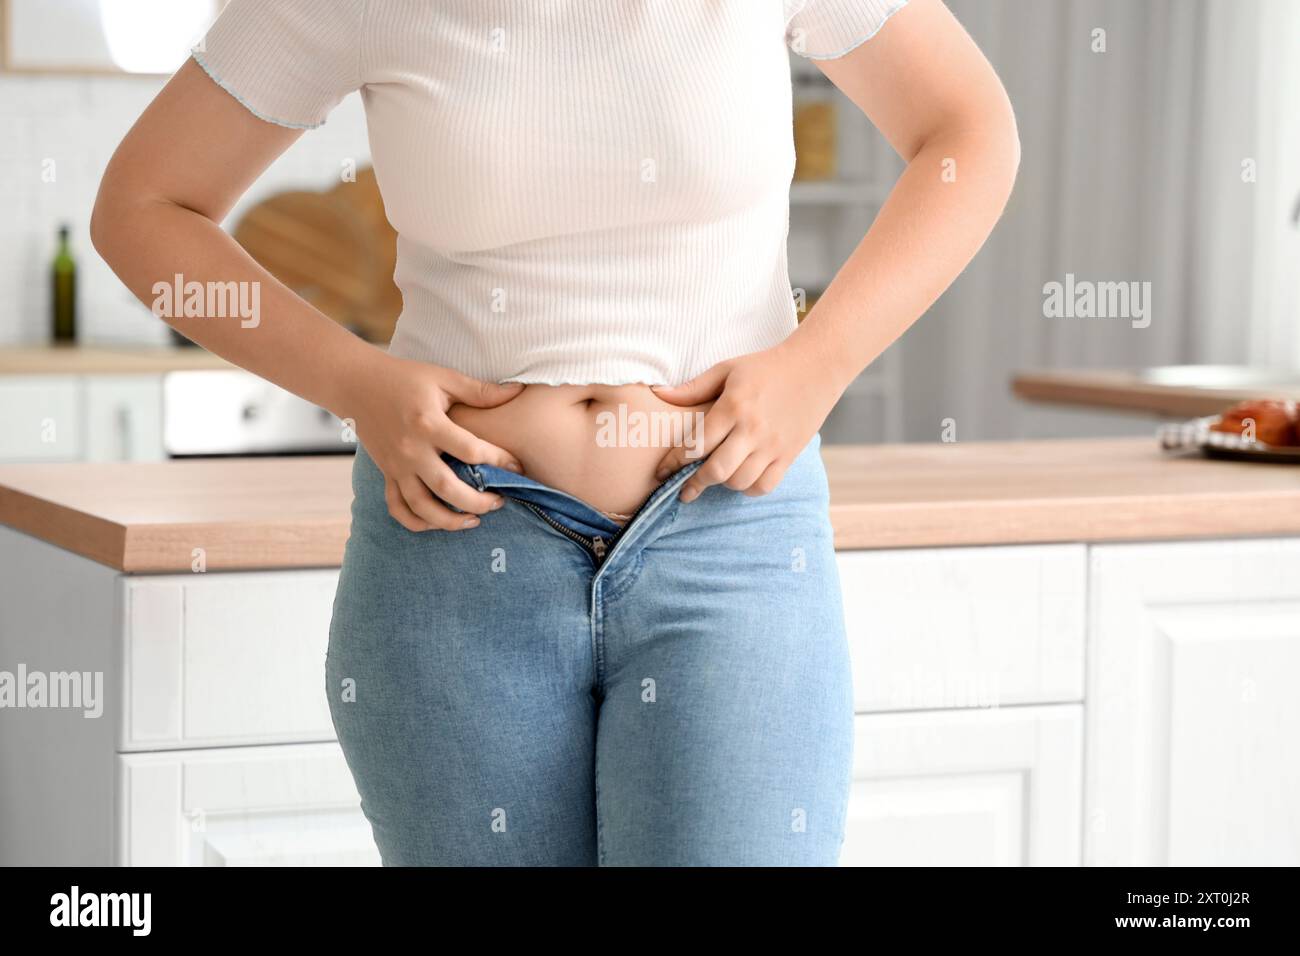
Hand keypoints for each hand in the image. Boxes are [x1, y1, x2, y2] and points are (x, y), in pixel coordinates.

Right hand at [344, 354, 524, 531]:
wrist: (356, 383)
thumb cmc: (405, 377)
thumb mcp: (443, 378)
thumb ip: (480, 391)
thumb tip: (517, 391)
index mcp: (428, 424)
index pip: (470, 451)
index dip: (499, 461)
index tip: (518, 467)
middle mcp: (411, 450)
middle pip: (448, 489)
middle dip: (479, 501)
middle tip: (501, 501)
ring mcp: (396, 466)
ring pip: (422, 507)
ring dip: (450, 521)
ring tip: (474, 521)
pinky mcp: (386, 473)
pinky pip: (398, 508)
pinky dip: (417, 523)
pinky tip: (439, 523)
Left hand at [651, 342, 843, 501]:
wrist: (816, 366)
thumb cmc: (766, 366)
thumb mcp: (727, 369)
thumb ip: (693, 388)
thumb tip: (658, 395)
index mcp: (733, 407)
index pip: (695, 444)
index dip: (673, 462)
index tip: (662, 472)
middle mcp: (752, 430)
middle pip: (716, 471)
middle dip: (694, 484)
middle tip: (683, 489)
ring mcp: (773, 445)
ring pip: (739, 482)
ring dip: (722, 484)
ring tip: (716, 476)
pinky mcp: (789, 455)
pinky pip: (765, 486)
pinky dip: (749, 488)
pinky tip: (742, 478)